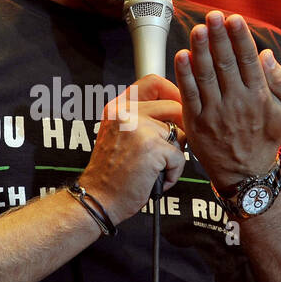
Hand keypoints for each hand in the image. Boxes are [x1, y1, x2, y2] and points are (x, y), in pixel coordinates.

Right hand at [78, 74, 186, 222]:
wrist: (99, 199)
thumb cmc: (111, 175)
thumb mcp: (117, 135)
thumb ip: (139, 118)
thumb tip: (173, 108)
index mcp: (117, 107)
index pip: (152, 82)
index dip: (172, 92)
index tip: (178, 106)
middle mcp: (126, 113)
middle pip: (173, 106)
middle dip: (181, 129)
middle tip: (172, 148)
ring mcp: (139, 128)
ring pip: (179, 133)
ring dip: (174, 155)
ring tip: (155, 169)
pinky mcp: (152, 147)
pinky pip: (179, 156)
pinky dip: (172, 173)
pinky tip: (155, 179)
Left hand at [174, 11, 280, 190]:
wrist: (245, 174)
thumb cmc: (267, 137)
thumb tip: (265, 54)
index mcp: (259, 96)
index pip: (248, 60)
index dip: (240, 37)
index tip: (234, 18)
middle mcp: (237, 103)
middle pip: (225, 63)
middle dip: (219, 37)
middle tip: (212, 16)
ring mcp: (215, 113)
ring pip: (206, 76)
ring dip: (201, 50)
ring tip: (198, 29)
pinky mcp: (196, 123)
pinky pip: (189, 94)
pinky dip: (185, 74)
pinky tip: (182, 55)